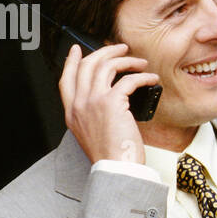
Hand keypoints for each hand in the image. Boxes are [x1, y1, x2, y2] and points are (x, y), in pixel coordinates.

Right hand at [59, 43, 158, 165]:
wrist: (116, 169)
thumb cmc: (111, 156)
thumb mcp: (91, 134)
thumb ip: (92, 115)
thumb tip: (111, 98)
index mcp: (72, 113)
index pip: (65, 79)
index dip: (71, 62)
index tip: (77, 50)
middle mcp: (79, 104)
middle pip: (87, 66)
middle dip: (105, 52)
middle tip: (121, 48)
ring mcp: (93, 102)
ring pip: (106, 66)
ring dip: (126, 60)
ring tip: (140, 62)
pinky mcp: (112, 103)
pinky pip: (128, 79)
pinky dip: (142, 76)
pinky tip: (151, 79)